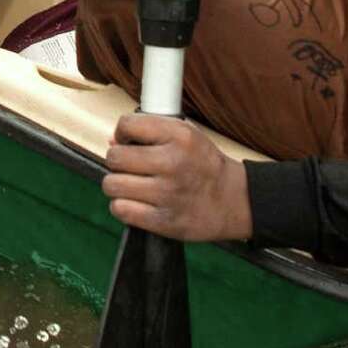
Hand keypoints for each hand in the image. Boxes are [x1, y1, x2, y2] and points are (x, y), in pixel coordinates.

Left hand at [102, 113, 252, 242]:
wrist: (234, 200)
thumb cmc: (205, 166)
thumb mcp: (186, 136)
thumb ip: (150, 132)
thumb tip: (112, 142)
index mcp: (179, 137)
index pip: (127, 125)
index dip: (122, 133)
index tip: (128, 141)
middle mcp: (173, 163)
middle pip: (115, 157)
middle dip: (116, 161)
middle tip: (128, 165)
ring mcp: (168, 194)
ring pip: (112, 185)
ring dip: (116, 185)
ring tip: (130, 184)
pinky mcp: (164, 221)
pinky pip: (121, 210)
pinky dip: (122, 206)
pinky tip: (134, 202)